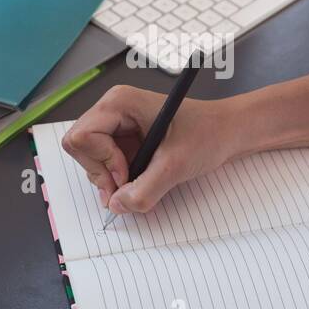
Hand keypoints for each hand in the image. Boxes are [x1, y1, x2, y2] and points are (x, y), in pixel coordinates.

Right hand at [61, 85, 239, 215]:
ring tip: (141, 180)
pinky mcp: (124, 141)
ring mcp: (117, 126)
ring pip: (90, 159)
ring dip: (110, 178)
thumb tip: (117, 206)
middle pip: (79, 147)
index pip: (81, 137)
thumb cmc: (208, 133)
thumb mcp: (176, 165)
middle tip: (129, 184)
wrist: (229, 132)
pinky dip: (118, 180)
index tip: (127, 174)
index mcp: (120, 102)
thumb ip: (144, 190)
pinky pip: (105, 165)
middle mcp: (113, 110)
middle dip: (101, 172)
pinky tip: (141, 179)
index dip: (100, 162)